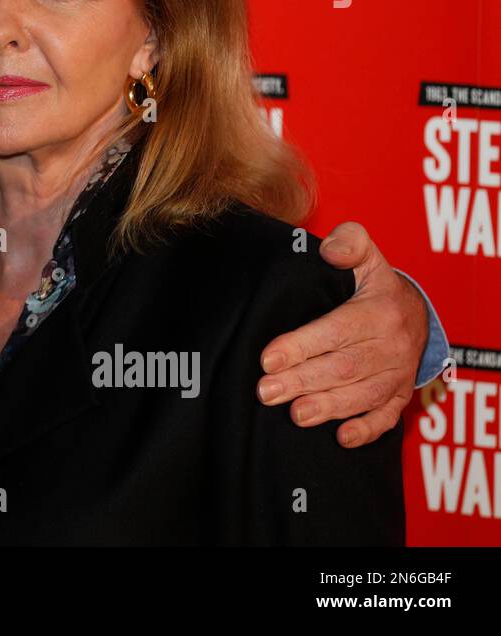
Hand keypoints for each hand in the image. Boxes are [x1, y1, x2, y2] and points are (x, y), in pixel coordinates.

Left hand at [256, 221, 427, 447]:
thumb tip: (330, 250)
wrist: (415, 312)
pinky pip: (388, 416)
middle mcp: (391, 345)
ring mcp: (397, 373)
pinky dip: (366, 429)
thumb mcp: (366, 255)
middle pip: (344, 367)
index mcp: (378, 311)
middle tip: (267, 392)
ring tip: (295, 414)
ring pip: (363, 395)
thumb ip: (349, 243)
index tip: (268, 359)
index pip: (337, 331)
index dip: (302, 346)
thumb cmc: (374, 284)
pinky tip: (341, 438)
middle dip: (303, 381)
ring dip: (328, 407)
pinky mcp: (400, 394)